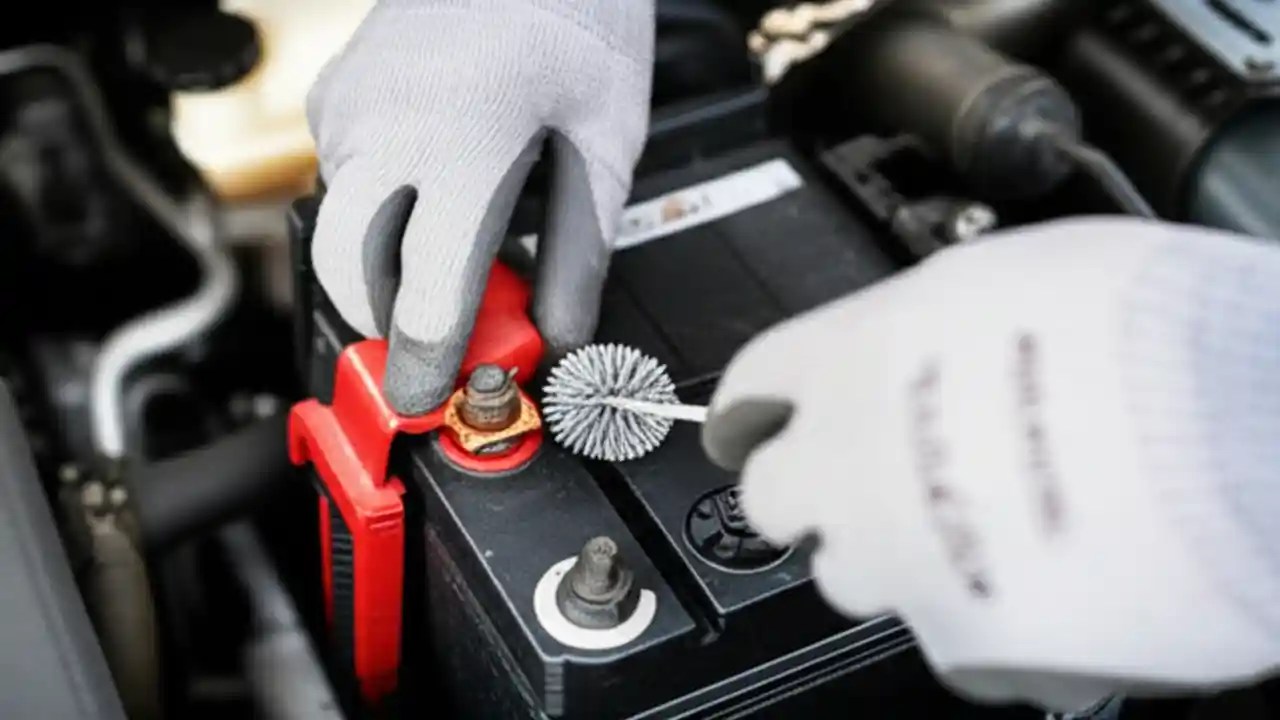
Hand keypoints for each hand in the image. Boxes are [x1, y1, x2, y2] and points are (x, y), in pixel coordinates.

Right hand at [307, 0, 653, 413]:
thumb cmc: (579, 15)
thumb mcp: (606, 142)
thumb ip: (579, 253)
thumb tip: (557, 337)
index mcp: (461, 142)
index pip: (425, 294)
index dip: (428, 364)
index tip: (433, 400)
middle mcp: (383, 128)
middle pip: (350, 279)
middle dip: (391, 328)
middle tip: (447, 340)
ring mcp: (345, 109)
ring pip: (342, 233)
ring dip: (389, 267)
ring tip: (465, 247)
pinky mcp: (332, 97)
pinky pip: (343, 185)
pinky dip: (381, 214)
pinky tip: (440, 189)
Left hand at [702, 217, 1279, 711]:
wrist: (1240, 427)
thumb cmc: (1148, 327)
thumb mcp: (1011, 276)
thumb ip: (928, 327)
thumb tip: (918, 347)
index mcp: (851, 356)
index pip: (750, 388)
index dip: (752, 407)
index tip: (749, 424)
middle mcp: (848, 461)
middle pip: (774, 493)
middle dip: (811, 487)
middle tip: (869, 478)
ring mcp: (896, 558)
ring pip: (848, 570)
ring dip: (890, 548)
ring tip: (977, 520)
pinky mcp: (959, 637)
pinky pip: (939, 626)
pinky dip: (973, 603)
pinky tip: (1032, 569)